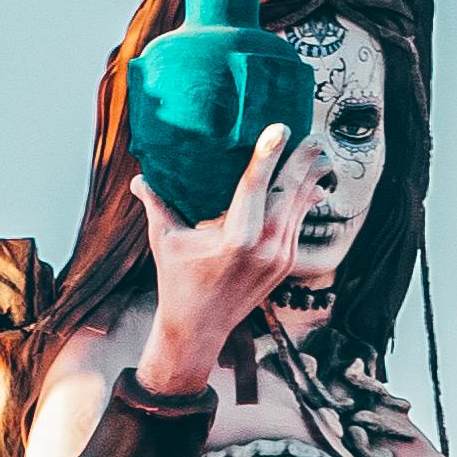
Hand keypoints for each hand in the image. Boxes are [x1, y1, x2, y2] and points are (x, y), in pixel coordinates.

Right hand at [137, 112, 309, 397]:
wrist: (200, 329)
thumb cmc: (178, 282)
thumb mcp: (165, 242)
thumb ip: (156, 205)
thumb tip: (137, 177)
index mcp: (234, 240)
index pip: (253, 187)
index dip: (267, 155)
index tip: (280, 128)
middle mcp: (264, 248)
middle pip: (289, 193)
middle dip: (302, 162)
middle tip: (313, 135)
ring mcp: (280, 257)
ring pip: (299, 207)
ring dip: (309, 179)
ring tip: (319, 152)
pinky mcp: (287, 263)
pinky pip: (299, 224)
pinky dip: (305, 201)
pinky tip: (313, 185)